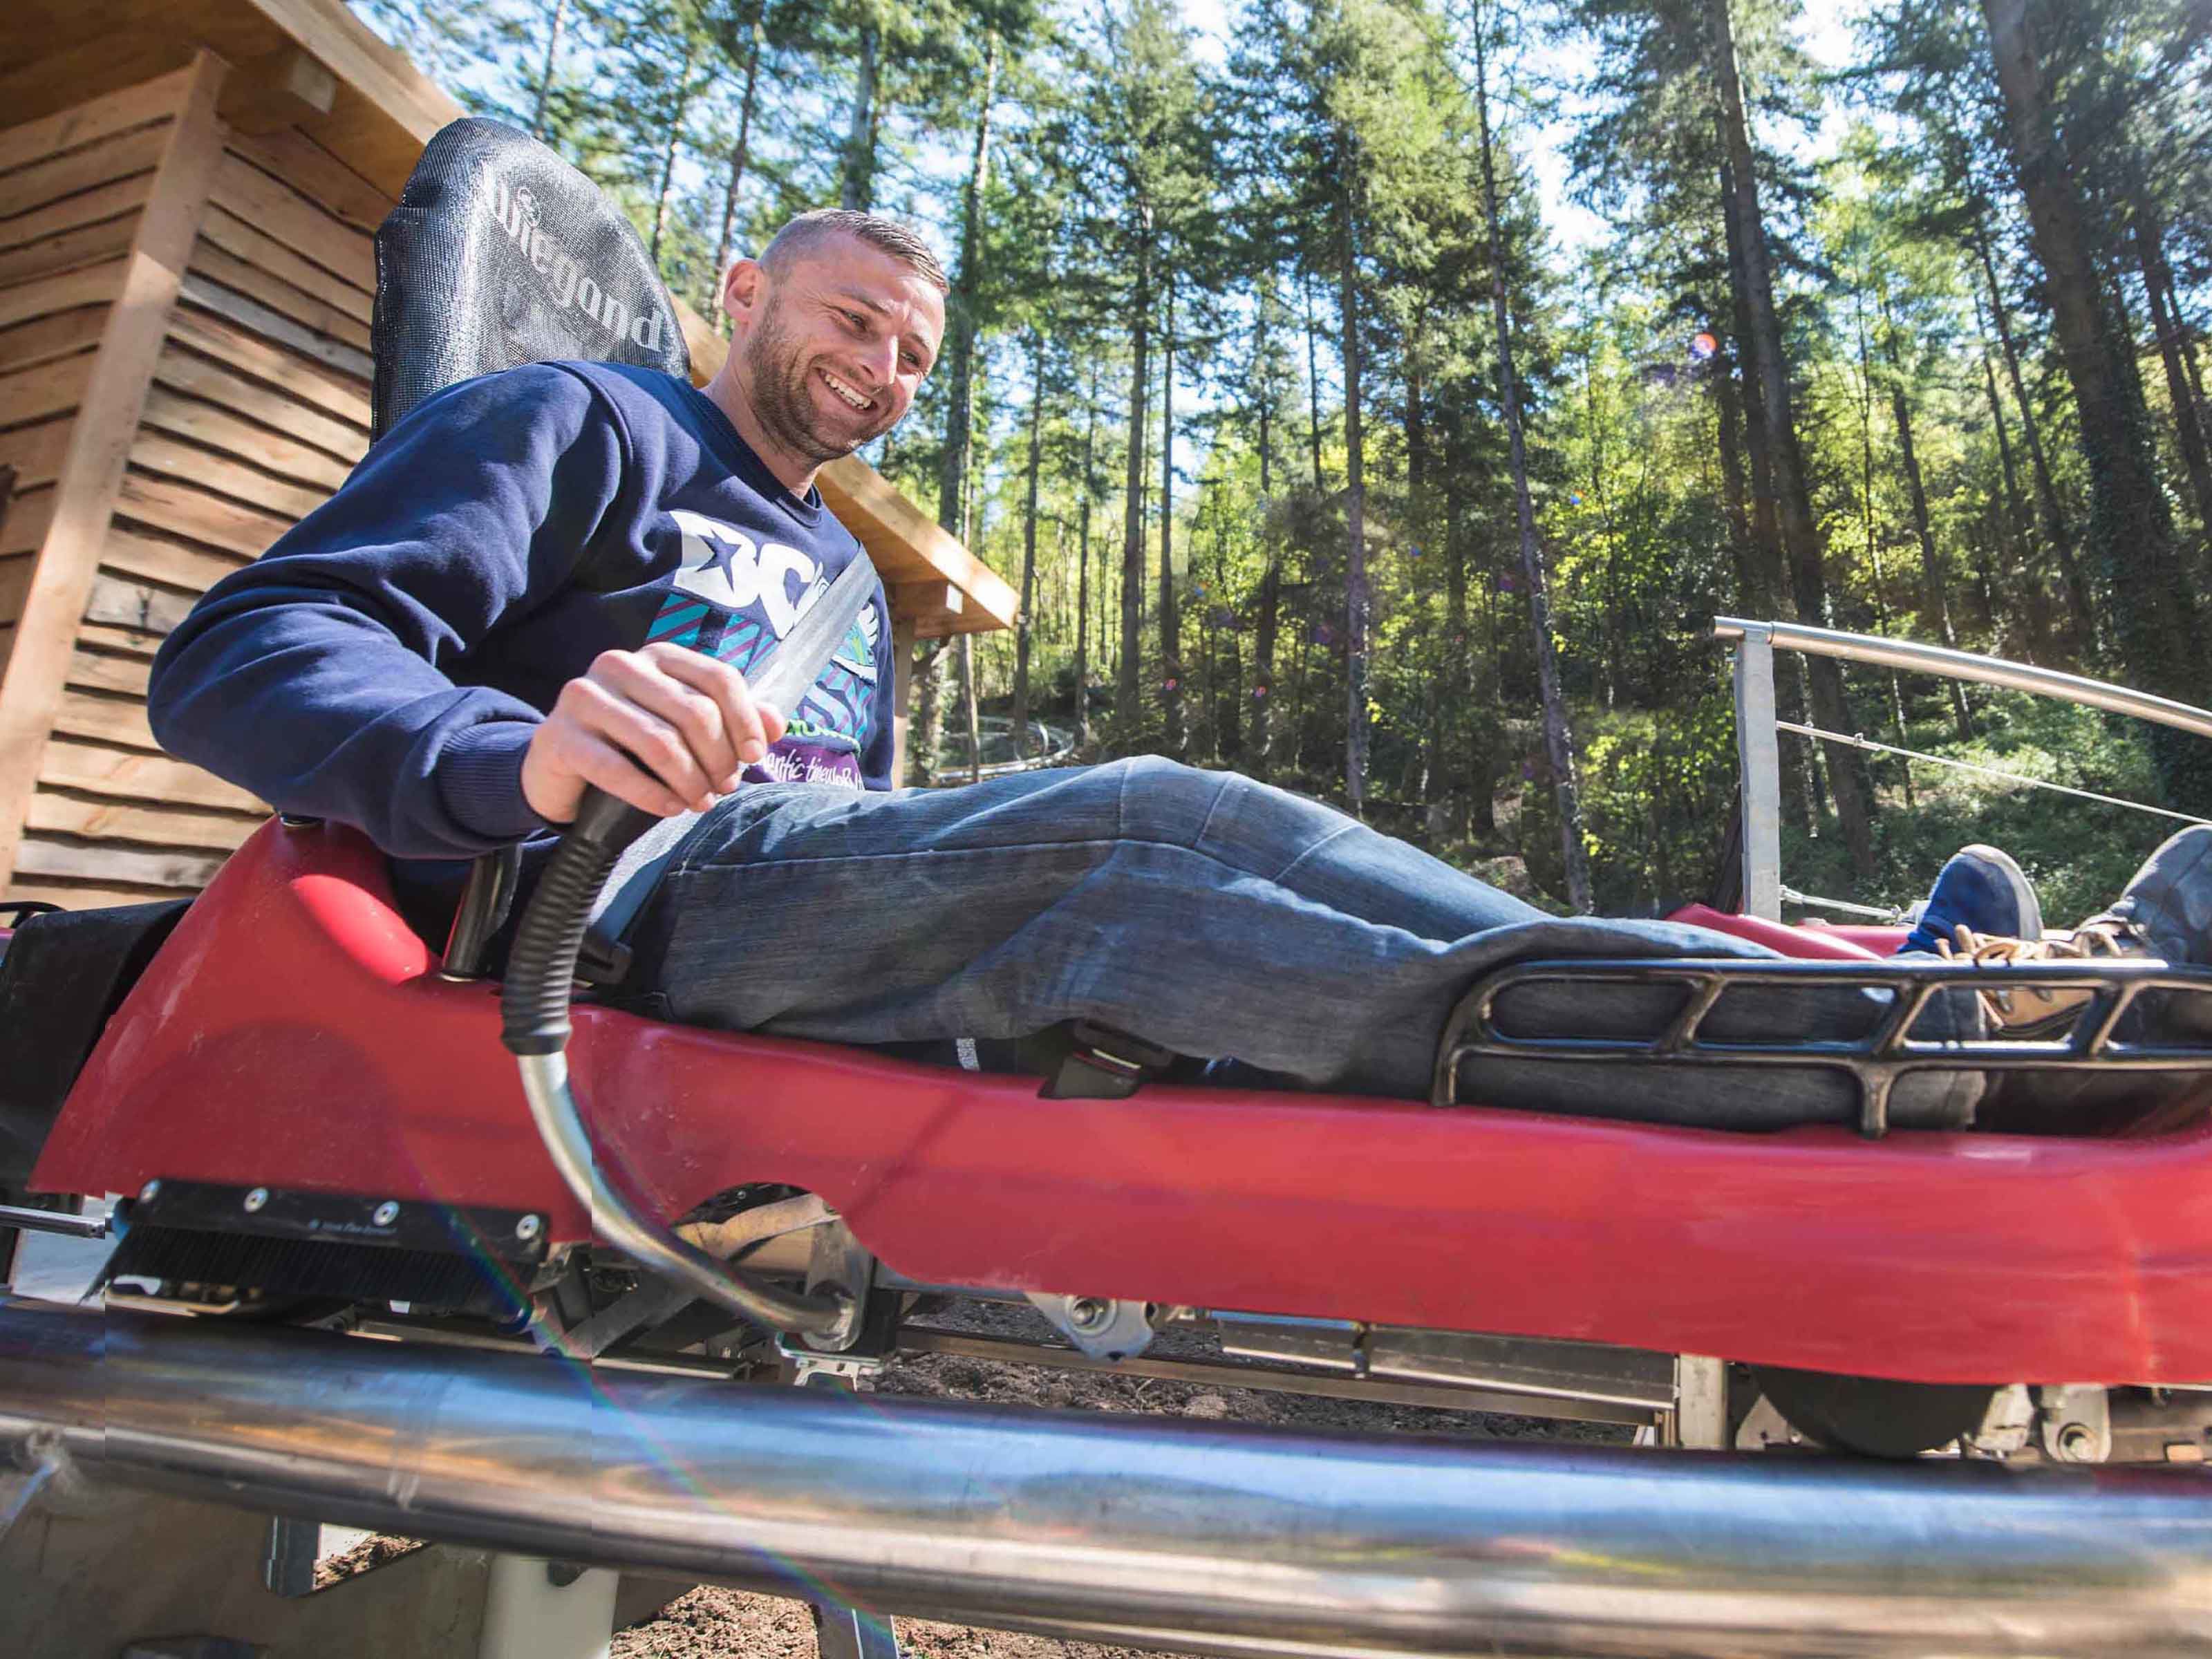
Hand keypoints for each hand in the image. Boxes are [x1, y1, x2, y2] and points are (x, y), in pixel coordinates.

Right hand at [520, 643, 785, 823]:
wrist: (562, 768)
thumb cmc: (634, 745)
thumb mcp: (684, 727)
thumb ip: (731, 720)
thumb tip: (777, 724)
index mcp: (658, 656)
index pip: (719, 679)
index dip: (746, 721)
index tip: (755, 758)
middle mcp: (620, 665)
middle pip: (695, 712)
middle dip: (719, 759)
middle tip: (723, 788)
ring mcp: (585, 696)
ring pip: (660, 742)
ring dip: (691, 781)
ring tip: (701, 801)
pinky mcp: (560, 736)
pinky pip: (617, 769)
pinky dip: (652, 794)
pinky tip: (671, 808)